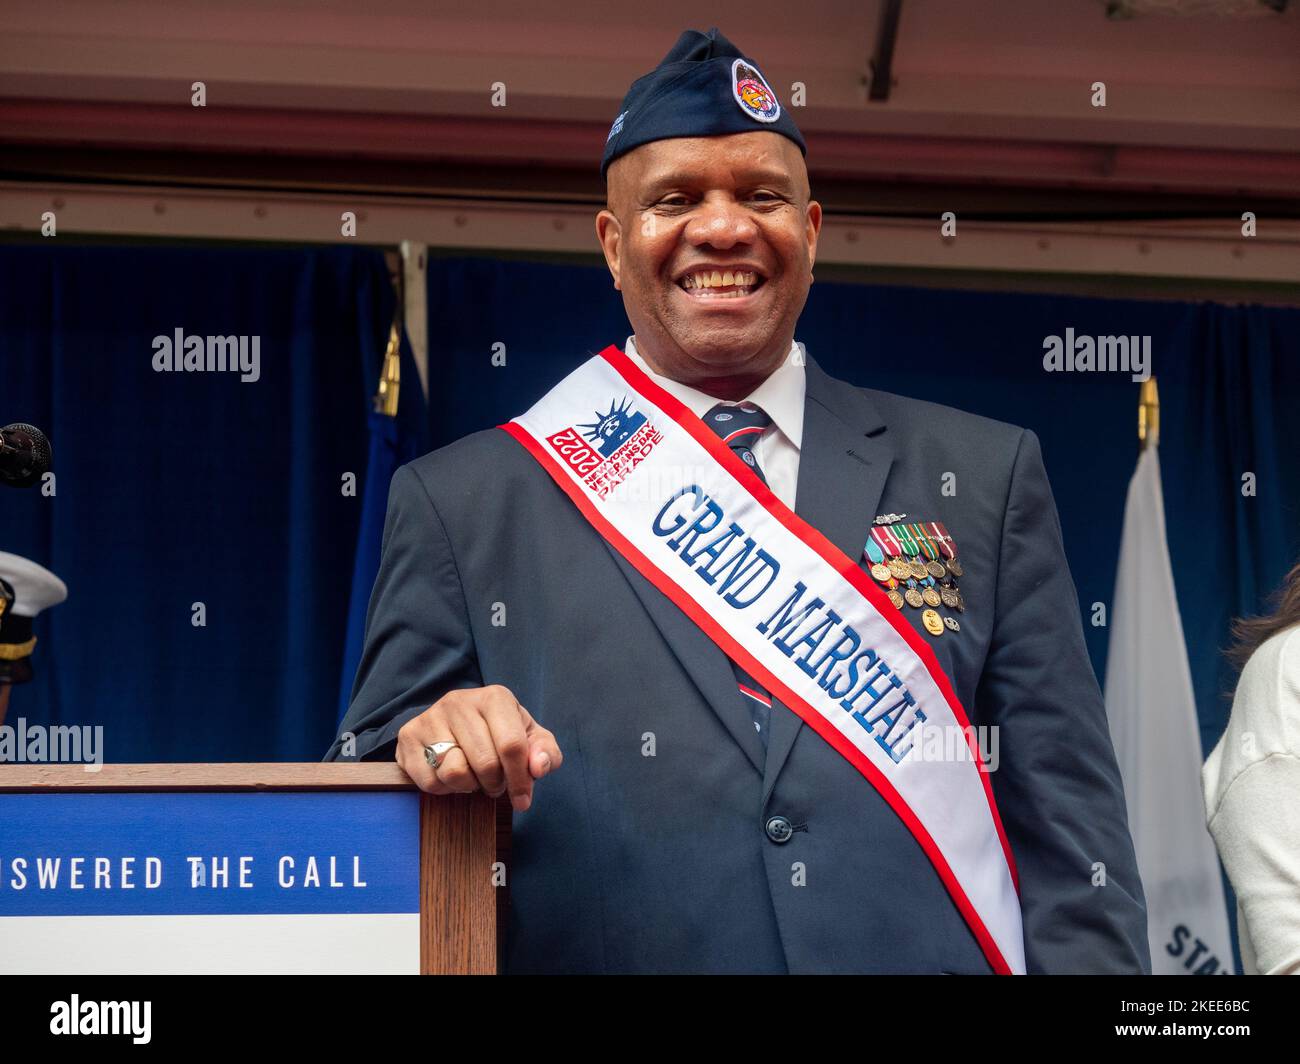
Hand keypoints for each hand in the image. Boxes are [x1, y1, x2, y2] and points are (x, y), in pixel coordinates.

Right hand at [396, 685, 561, 810]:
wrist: (455, 723)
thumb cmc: (500, 733)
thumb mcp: (530, 739)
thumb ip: (546, 753)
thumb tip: (539, 767)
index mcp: (494, 698)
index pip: (512, 746)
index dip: (520, 780)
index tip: (523, 799)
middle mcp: (459, 701)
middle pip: (485, 763)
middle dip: (495, 784)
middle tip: (495, 783)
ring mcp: (430, 717)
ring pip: (454, 773)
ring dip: (469, 786)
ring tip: (474, 777)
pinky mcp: (408, 736)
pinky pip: (430, 782)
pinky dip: (445, 789)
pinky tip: (451, 775)